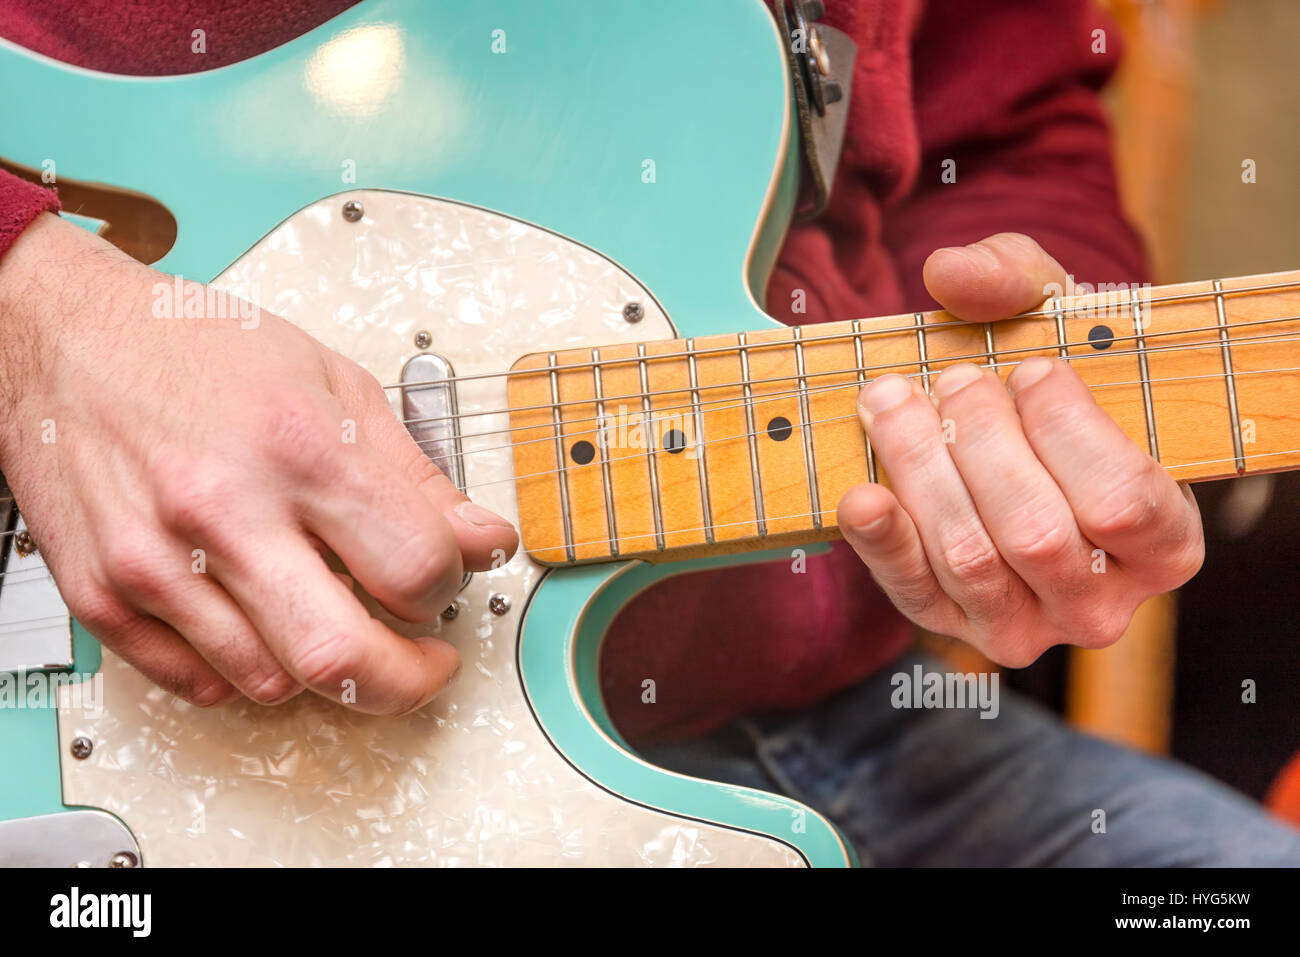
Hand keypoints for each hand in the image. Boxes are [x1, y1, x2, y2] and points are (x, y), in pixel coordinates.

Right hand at [0, 213, 516, 711]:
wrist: (65, 336)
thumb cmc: (198, 348)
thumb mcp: (334, 384)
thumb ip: (417, 475)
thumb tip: (482, 539)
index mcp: (297, 447)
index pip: (413, 568)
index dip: (448, 585)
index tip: (445, 581)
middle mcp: (222, 510)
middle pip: (342, 657)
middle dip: (407, 679)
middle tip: (424, 663)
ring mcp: (154, 562)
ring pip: (272, 683)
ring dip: (324, 670)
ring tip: (335, 618)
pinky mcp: (103, 596)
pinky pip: (198, 684)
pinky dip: (248, 672)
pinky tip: (265, 626)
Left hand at [836, 232, 1203, 665]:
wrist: (1008, 449)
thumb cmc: (1050, 390)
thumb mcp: (1057, 322)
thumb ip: (1021, 282)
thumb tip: (953, 272)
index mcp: (1164, 541)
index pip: (1121, 500)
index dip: (1066, 429)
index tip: (1028, 370)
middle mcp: (1102, 602)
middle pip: (1035, 532)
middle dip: (981, 441)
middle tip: (953, 379)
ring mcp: (1024, 625)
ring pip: (969, 558)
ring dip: (922, 469)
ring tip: (894, 403)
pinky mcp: (951, 626)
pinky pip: (913, 591)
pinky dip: (882, 540)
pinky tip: (860, 494)